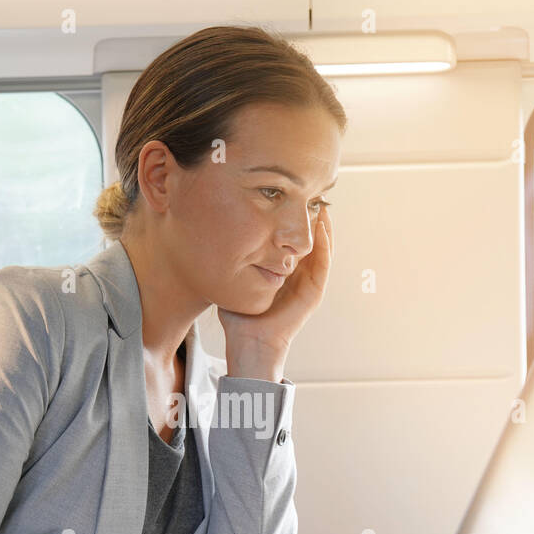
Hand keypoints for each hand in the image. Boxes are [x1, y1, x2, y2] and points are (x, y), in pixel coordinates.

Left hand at [218, 204, 334, 380]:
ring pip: (321, 247)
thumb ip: (229, 259)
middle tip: (311, 192)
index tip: (289, 196)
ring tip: (321, 202)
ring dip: (323, 225)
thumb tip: (209, 234)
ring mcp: (308, 283)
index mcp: (282, 271)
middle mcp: (298, 274)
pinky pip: (323, 262)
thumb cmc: (238, 316)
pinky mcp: (314, 292)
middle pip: (309, 239)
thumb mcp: (233, 278)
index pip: (292, 239)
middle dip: (311, 216)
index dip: (293, 219)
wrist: (249, 341)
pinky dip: (325, 243)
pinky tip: (322, 225)